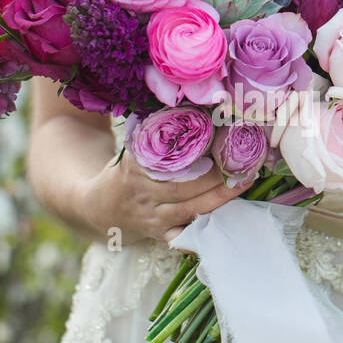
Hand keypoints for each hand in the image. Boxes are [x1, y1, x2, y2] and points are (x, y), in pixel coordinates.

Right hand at [81, 149, 253, 244]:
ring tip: (243, 184)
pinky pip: (184, 236)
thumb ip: (158, 133)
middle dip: (215, 177)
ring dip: (218, 199)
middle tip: (242, 164)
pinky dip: (204, 233)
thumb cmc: (127, 172)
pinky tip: (226, 223)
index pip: (168, 159)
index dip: (195, 152)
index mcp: (136, 166)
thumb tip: (196, 106)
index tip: (220, 140)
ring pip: (189, 210)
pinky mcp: (160, 234)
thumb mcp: (134, 150)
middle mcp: (143, 192)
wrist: (100, 209)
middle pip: (183, 187)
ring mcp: (152, 216)